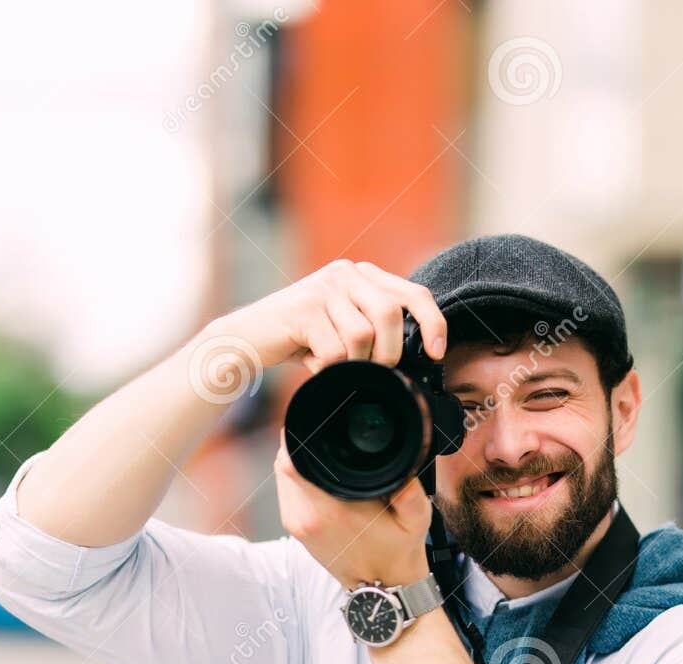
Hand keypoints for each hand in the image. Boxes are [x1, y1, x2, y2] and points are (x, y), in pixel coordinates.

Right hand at [211, 258, 446, 376]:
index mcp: (363, 275)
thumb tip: (414, 355)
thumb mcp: (343, 327)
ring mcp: (323, 288)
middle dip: (388, 355)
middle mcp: (346, 273)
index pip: (414, 294)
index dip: (432, 324)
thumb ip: (375, 328)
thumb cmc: (300, 340)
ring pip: (363, 336)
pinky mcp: (303, 309)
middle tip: (372, 372)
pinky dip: (329, 368)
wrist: (246, 338)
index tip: (436, 353)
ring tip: (335, 367)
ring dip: (355, 364)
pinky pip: (335, 350)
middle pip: (391, 315)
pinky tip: (314, 365)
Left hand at [274, 428, 430, 590]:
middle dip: (301, 443)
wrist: (382, 588)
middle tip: (325, 433)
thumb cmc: (399, 551)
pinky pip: (286, 490)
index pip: (293, 459)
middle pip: (284, 462)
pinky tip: (319, 473)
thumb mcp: (416, 518)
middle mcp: (305, 518)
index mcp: (330, 511)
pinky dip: (298, 476)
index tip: (318, 423)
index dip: (300, 435)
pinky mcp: (294, 528)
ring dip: (298, 459)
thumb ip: (410, 489)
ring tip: (323, 452)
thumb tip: (406, 458)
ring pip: (282, 475)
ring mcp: (296, 524)